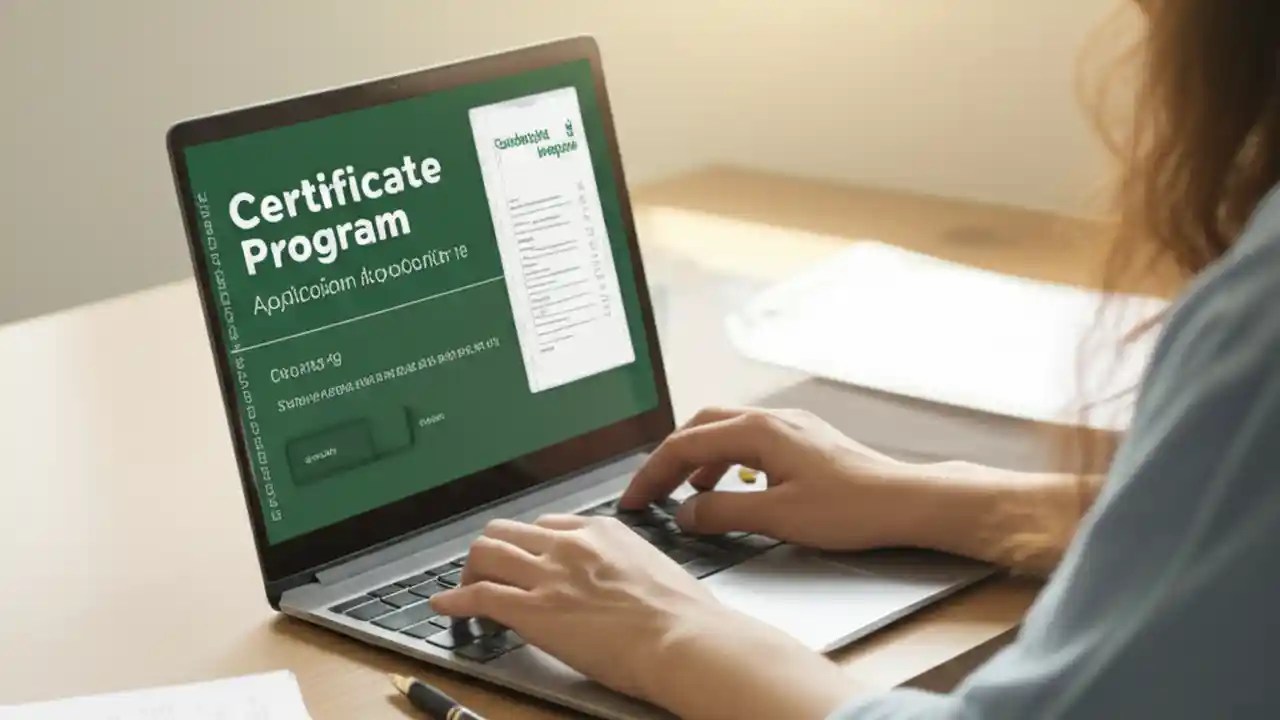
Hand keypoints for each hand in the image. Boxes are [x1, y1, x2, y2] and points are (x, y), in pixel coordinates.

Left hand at [430, 514, 852, 718]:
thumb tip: (619, 579)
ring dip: (470, 569)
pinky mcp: (533, 611)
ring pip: (486, 553)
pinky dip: (455, 599)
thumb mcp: (654, 569)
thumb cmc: (683, 615)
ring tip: (464, 586)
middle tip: (488, 570)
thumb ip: (625, 564)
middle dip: (492, 549)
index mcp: (601, 531)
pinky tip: (446, 606)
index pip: (547, 525)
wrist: (682, 639)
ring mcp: (548, 575)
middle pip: (508, 531)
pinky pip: (479, 594)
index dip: (529, 543)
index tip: (525, 558)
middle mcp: (569, 544)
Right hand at [620, 406, 935, 549]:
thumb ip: (723, 512)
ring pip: (726, 431)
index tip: (634, 499)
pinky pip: (749, 440)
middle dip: (670, 458)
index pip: (686, 445)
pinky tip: (731, 487)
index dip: (653, 473)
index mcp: (759, 431)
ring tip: (687, 493)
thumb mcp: (776, 517)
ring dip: (699, 458)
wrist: (906, 501)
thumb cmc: (850, 508)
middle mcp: (772, 419)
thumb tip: (685, 512)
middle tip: (651, 490)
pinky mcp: (804, 440)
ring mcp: (790, 426)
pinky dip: (726, 461)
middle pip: (701, 426)